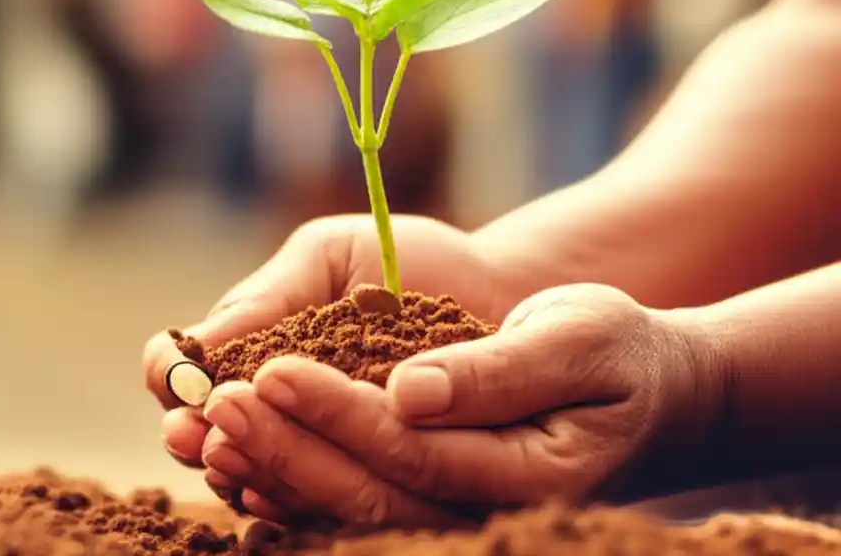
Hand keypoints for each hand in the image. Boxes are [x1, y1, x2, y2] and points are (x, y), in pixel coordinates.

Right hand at [141, 216, 515, 495]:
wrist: (497, 291)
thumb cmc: (407, 262)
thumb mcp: (328, 260)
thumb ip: (266, 299)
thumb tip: (193, 350)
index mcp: (248, 346)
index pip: (182, 371)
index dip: (175, 379)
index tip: (186, 382)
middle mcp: (270, 404)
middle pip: (205, 432)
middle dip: (194, 433)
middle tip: (195, 432)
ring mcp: (312, 445)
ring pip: (254, 472)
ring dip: (236, 468)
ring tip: (228, 458)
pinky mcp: (366, 479)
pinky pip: (318, 503)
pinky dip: (291, 501)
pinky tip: (275, 494)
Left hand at [201, 283, 715, 525]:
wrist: (649, 395)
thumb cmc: (616, 350)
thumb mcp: (576, 336)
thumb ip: (496, 370)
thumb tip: (407, 392)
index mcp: (523, 473)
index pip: (408, 450)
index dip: (332, 413)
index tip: (267, 370)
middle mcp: (482, 512)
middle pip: (363, 492)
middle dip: (281, 447)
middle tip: (212, 403)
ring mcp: (455, 516)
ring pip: (348, 511)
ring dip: (271, 471)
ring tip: (203, 431)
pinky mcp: (431, 501)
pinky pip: (353, 506)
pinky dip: (290, 486)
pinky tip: (237, 457)